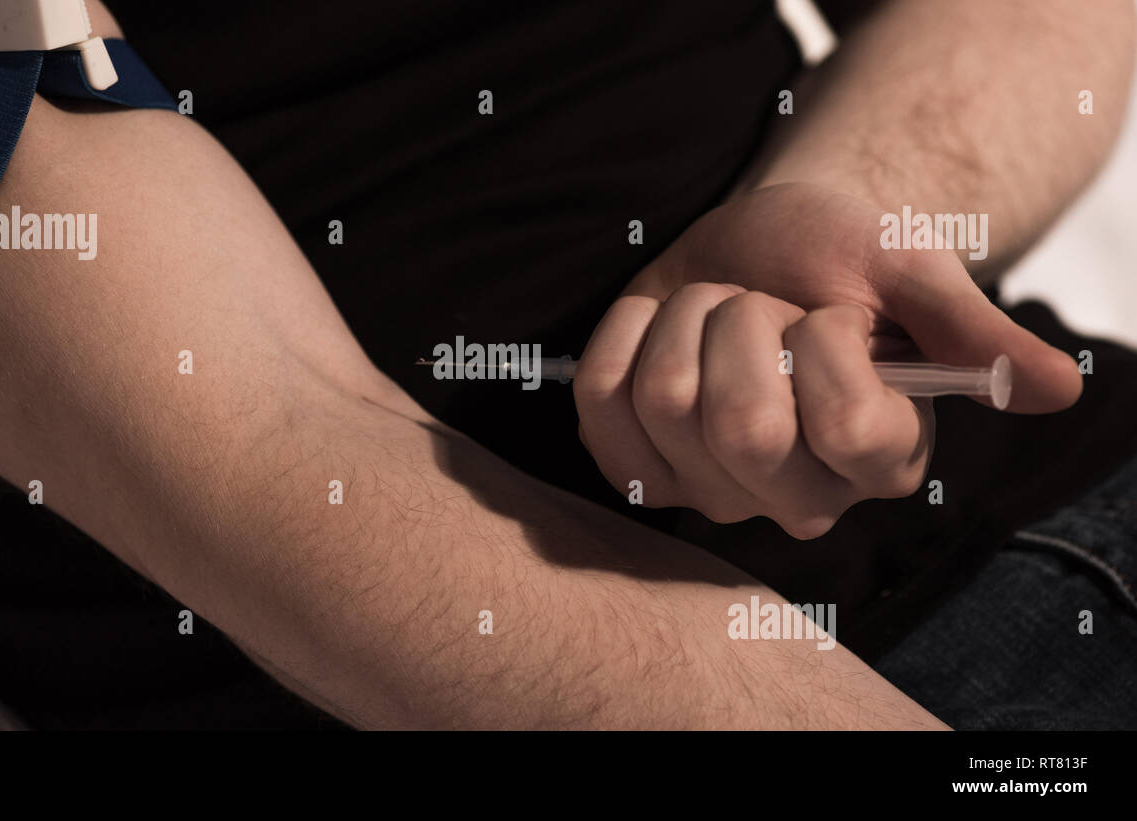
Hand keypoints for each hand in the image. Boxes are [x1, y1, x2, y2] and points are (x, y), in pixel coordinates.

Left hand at [574, 183, 1081, 537]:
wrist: (764, 246)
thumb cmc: (844, 260)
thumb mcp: (912, 274)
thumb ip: (973, 332)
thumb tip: (1062, 389)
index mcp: (881, 460)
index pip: (847, 427)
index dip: (829, 345)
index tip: (834, 316)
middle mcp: (797, 496)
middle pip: (739, 422)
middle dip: (747, 322)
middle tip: (767, 308)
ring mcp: (709, 490)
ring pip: (664, 399)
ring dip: (688, 318)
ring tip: (722, 314)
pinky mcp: (636, 464)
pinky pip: (599, 398)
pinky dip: (627, 332)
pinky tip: (664, 327)